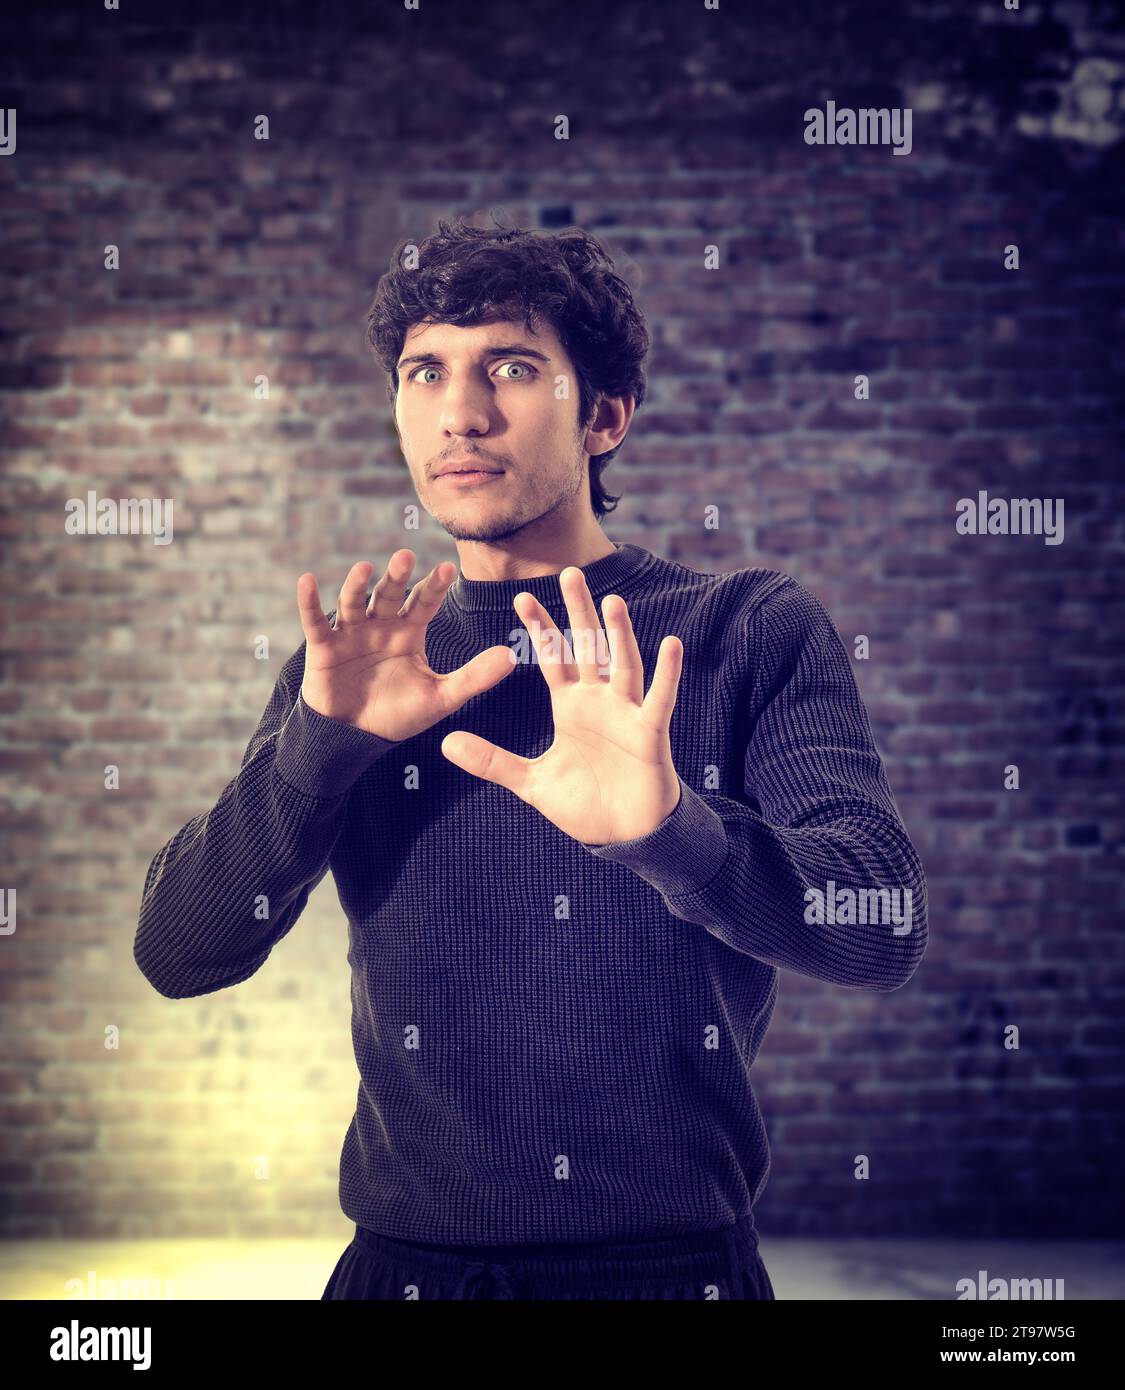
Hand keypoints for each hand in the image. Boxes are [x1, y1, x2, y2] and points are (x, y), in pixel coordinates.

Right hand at [297, 550, 515, 741]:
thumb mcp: (441, 697)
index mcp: (408, 632)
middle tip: (406, 557)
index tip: (448, 569)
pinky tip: (307, 580)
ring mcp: (350, 633)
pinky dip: (309, 602)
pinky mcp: (323, 647)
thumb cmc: (399, 715)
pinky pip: (315, 620)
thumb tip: (512, 657)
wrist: (356, 739)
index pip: (423, 602)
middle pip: (389, 595)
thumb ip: (475, 677)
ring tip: (364, 569)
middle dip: (397, 577)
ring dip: (357, 585)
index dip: (434, 587)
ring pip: (354, 602)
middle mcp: (380, 625)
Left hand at [440, 567, 683, 845]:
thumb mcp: (531, 782)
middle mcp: (599, 702)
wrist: (624, 835)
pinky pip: (659, 699)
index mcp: (570, 707)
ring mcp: (626, 714)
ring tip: (611, 602)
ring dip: (619, 634)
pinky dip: (666, 673)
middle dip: (578, 613)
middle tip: (569, 572)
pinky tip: (670, 644)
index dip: (539, 628)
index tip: (521, 596)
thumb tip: (445, 744)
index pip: (553, 658)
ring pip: (623, 665)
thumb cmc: (584, 804)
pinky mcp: (650, 734)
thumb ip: (492, 761)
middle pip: (588, 648)